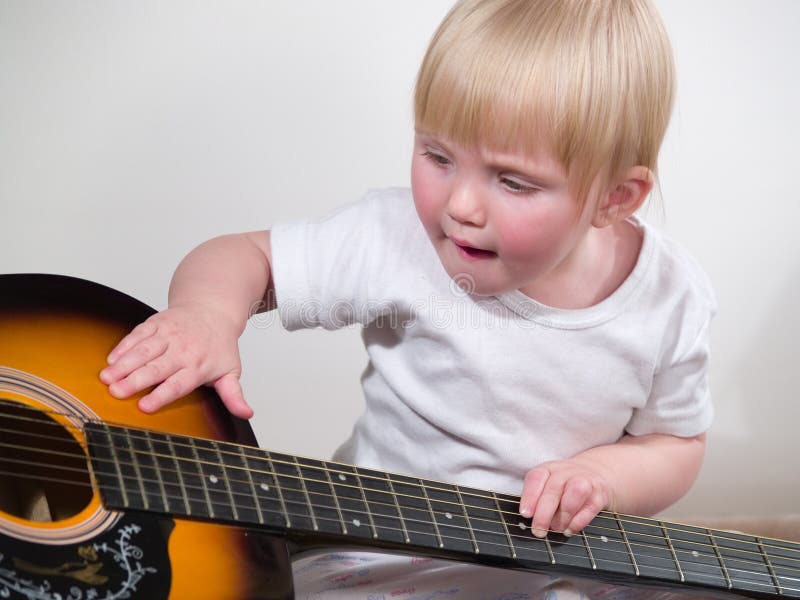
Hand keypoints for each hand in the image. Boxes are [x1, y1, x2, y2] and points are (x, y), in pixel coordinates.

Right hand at [99, 303, 253, 418]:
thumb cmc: (219, 347)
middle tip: (116, 392)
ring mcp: (167, 335)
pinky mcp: (156, 323)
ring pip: (144, 350)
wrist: (213, 310)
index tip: (144, 406)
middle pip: (156, 368)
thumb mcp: (231, 371)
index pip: (178, 384)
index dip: (161, 395)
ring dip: (124, 364)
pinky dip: (124, 345)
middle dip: (135, 380)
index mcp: (198, 366)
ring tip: (106, 377)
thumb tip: (246, 413)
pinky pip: (138, 334)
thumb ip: (234, 395)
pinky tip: (111, 359)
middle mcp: (182, 350)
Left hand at [519, 458, 613, 537]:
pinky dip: (578, 522)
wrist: (597, 473)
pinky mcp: (600, 495)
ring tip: (556, 528)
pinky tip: (569, 530)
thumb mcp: (548, 485)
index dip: (529, 496)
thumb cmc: (565, 486)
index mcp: (549, 469)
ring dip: (564, 515)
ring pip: (575, 492)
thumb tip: (529, 520)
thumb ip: (537, 500)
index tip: (525, 514)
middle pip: (554, 488)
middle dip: (544, 513)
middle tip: (538, 531)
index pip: (536, 477)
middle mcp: (566, 471)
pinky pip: (590, 508)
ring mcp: (585, 480)